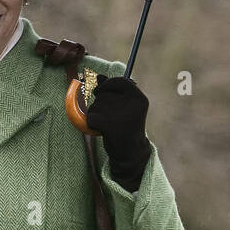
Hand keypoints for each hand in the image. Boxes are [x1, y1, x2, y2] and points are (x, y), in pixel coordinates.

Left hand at [85, 76, 150, 191]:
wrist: (131, 153)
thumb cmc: (126, 126)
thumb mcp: (124, 106)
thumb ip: (113, 90)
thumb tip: (98, 76)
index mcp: (139, 98)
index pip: (119, 81)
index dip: (108, 85)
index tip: (103, 91)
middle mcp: (132, 104)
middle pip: (104, 94)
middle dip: (101, 104)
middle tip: (112, 118)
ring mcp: (121, 114)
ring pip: (95, 105)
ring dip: (96, 114)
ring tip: (108, 125)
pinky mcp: (109, 124)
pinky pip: (90, 117)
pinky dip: (91, 124)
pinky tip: (100, 130)